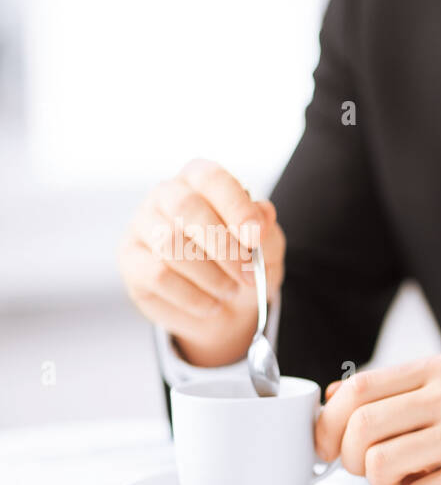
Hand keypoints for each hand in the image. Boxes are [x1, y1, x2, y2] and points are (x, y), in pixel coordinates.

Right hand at [117, 158, 284, 366]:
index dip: (236, 207)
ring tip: (231, 291)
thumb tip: (262, 214)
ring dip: (210, 275)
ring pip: (169, 243)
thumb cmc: (241, 265)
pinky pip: (157, 275)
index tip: (255, 237)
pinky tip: (211, 305)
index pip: (211, 179)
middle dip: (224, 247)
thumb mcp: (265, 249)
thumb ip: (266, 231)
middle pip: (186, 207)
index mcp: (200, 180)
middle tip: (248, 275)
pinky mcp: (130, 259)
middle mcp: (166, 194)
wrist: (222, 306)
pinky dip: (192, 296)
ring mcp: (142, 225)